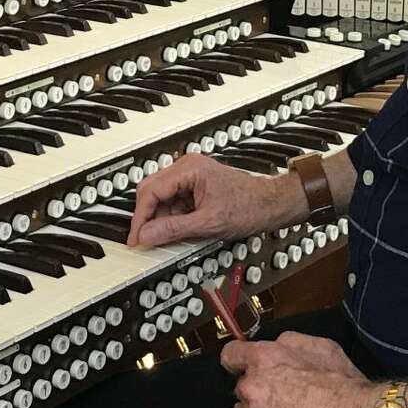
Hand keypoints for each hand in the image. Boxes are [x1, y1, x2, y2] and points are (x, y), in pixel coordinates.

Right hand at [126, 153, 303, 247]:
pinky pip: (173, 202)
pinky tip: (178, 231)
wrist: (271, 205)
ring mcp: (190, 176)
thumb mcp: (208, 223)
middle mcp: (186, 167)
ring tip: (166, 238)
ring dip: (160, 219)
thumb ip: (174, 229)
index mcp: (189, 169)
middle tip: (143, 240)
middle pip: (151, 191)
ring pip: (161, 198)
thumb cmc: (249, 206)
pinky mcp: (194, 186)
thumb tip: (147, 235)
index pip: (151, 191)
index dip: (140, 218)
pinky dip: (171, 218)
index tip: (136, 238)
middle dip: (147, 217)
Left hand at [221, 333, 389, 407]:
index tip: (245, 367)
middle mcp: (251, 389)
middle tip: (285, 399)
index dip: (240, 361)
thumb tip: (273, 346)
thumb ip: (288, 342)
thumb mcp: (322, 347)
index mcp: (263, 360)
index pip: (230, 355)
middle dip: (258, 391)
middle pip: (240, 388)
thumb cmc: (345, 389)